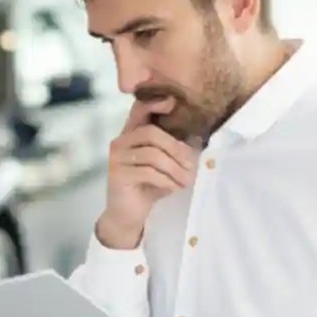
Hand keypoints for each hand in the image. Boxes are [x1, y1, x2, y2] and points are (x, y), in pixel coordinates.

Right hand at [97, 99, 198, 248]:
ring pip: (152, 154)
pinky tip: (174, 188)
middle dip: (177, 149)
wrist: (128, 214)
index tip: (173, 103)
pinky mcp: (118, 175)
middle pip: (151, 133)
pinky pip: (147, 172)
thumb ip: (175, 147)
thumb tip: (199, 135)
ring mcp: (117, 158)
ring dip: (174, 169)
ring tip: (185, 181)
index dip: (155, 103)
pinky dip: (166, 181)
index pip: (139, 109)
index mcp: (131, 133)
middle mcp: (120, 142)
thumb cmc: (149, 185)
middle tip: (192, 164)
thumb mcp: (165, 163)